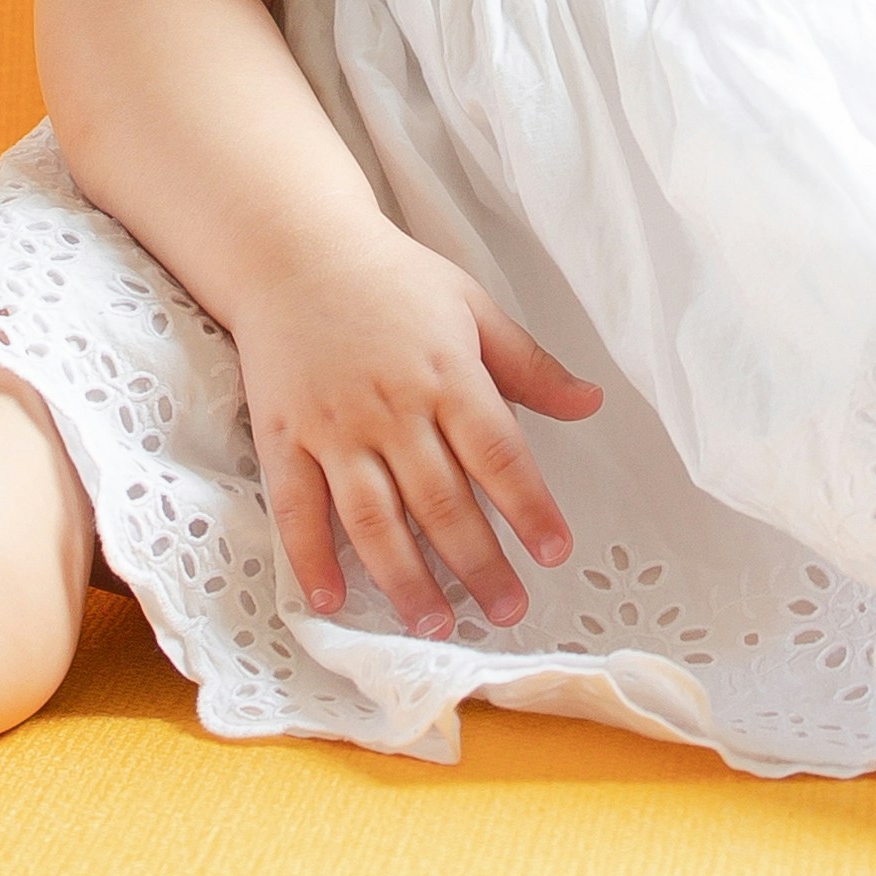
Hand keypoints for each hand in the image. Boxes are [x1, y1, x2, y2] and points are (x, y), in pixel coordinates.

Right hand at [221, 233, 602, 632]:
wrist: (293, 249)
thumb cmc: (391, 279)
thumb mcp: (471, 305)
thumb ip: (529, 365)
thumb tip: (591, 402)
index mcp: (447, 373)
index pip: (498, 453)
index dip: (529, 506)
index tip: (555, 552)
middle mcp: (392, 406)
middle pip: (441, 500)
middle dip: (478, 563)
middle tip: (508, 612)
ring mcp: (334, 426)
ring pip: (373, 517)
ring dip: (405, 577)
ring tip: (436, 625)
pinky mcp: (285, 435)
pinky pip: (297, 507)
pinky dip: (311, 557)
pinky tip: (334, 600)